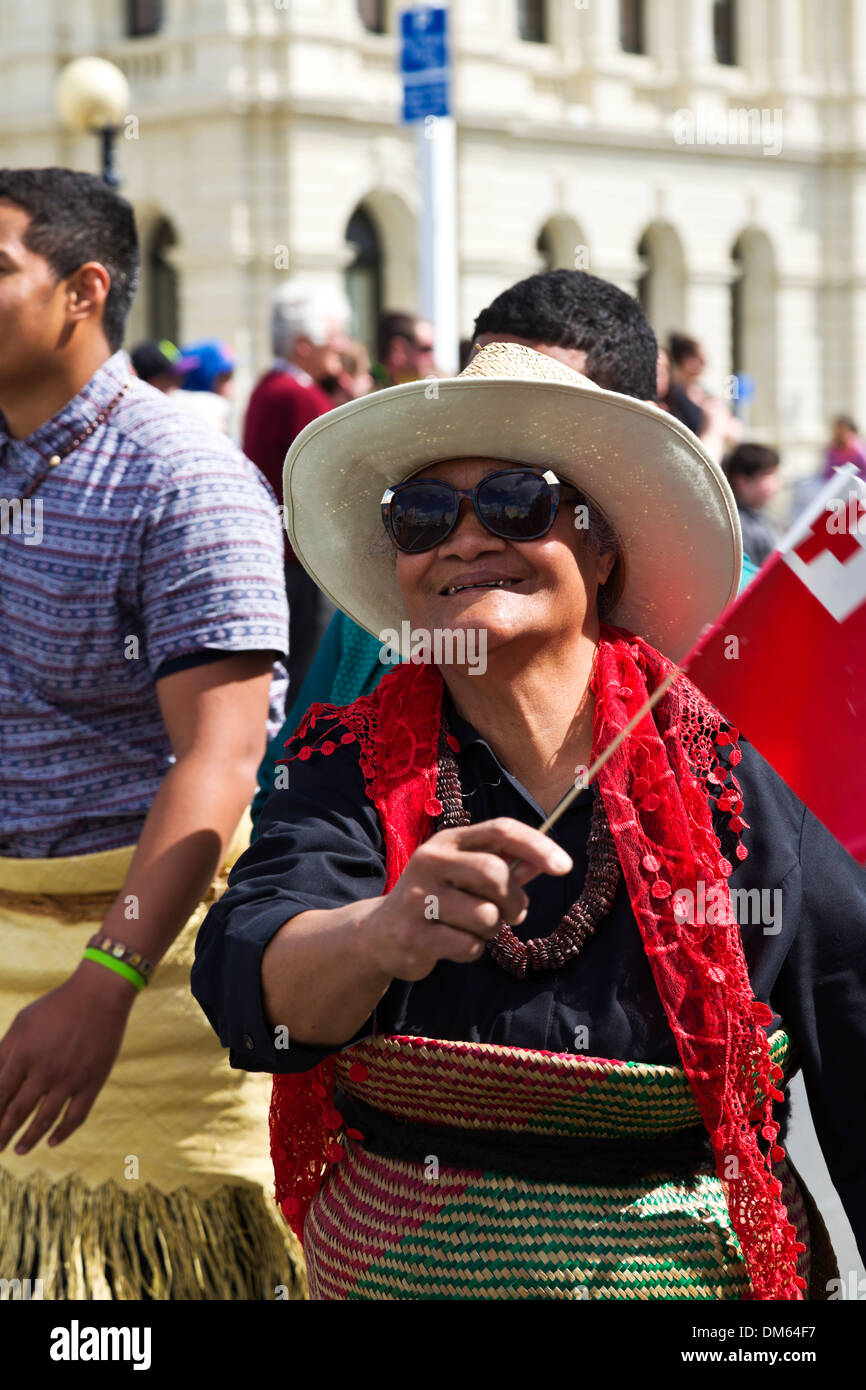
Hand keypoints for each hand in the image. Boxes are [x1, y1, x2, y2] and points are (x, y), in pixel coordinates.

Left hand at [0, 961, 136, 1154]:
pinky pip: (76, 1116)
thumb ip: (3, 1050)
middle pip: (17, 1112)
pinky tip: (51, 1142)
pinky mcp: (93, 1082)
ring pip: (45, 1120)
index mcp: (24, 1054)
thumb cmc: (56, 1005)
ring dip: (28, 1139)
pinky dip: (62, 1133)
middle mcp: (45, 1070)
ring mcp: (70, 1078)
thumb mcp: (22, 1022)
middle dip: (2, 1134)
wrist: (100, 994)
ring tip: (18, 1151)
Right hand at [363, 817, 572, 981]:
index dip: (537, 846)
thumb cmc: (436, 900)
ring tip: (473, 930)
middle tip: (513, 915)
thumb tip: (548, 860)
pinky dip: (472, 950)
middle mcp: (430, 862)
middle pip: (494, 873)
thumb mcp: (464, 874)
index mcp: (448, 842)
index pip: (500, 830)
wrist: (379, 934)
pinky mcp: (413, 935)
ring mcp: (418, 898)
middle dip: (515, 901)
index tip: (564, 866)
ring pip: (485, 916)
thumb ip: (504, 865)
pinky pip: (468, 946)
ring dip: (492, 930)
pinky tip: (452, 944)